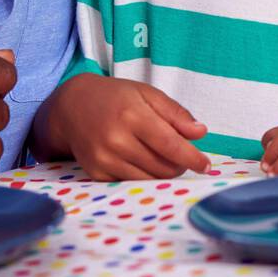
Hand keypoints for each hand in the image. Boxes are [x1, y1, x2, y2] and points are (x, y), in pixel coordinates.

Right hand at [36, 74, 209, 179]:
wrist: (71, 107)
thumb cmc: (115, 97)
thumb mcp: (147, 94)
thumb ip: (175, 113)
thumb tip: (200, 133)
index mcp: (132, 115)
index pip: (170, 145)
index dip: (192, 157)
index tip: (205, 164)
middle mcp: (116, 139)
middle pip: (162, 166)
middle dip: (179, 164)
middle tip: (181, 155)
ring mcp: (104, 159)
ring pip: (149, 178)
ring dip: (164, 172)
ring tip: (164, 157)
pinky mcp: (97, 172)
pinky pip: (131, 182)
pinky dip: (143, 175)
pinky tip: (141, 160)